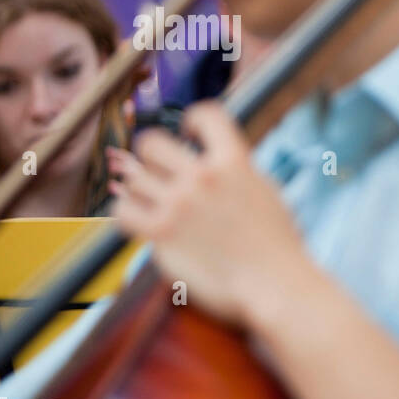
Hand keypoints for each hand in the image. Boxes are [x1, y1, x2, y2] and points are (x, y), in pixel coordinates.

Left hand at [107, 101, 309, 325]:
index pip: (205, 113)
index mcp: (234, 162)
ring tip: (153, 200)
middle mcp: (203, 177)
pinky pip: (121, 211)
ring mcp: (179, 205)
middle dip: (152, 154)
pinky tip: (140, 218)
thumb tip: (212, 159)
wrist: (276, 284)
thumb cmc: (278, 245)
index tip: (188, 134)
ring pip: (133, 178)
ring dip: (140, 188)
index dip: (191, 119)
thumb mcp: (265, 191)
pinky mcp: (161, 234)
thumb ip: (236, 170)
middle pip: (151, 142)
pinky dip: (127, 212)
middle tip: (160, 171)